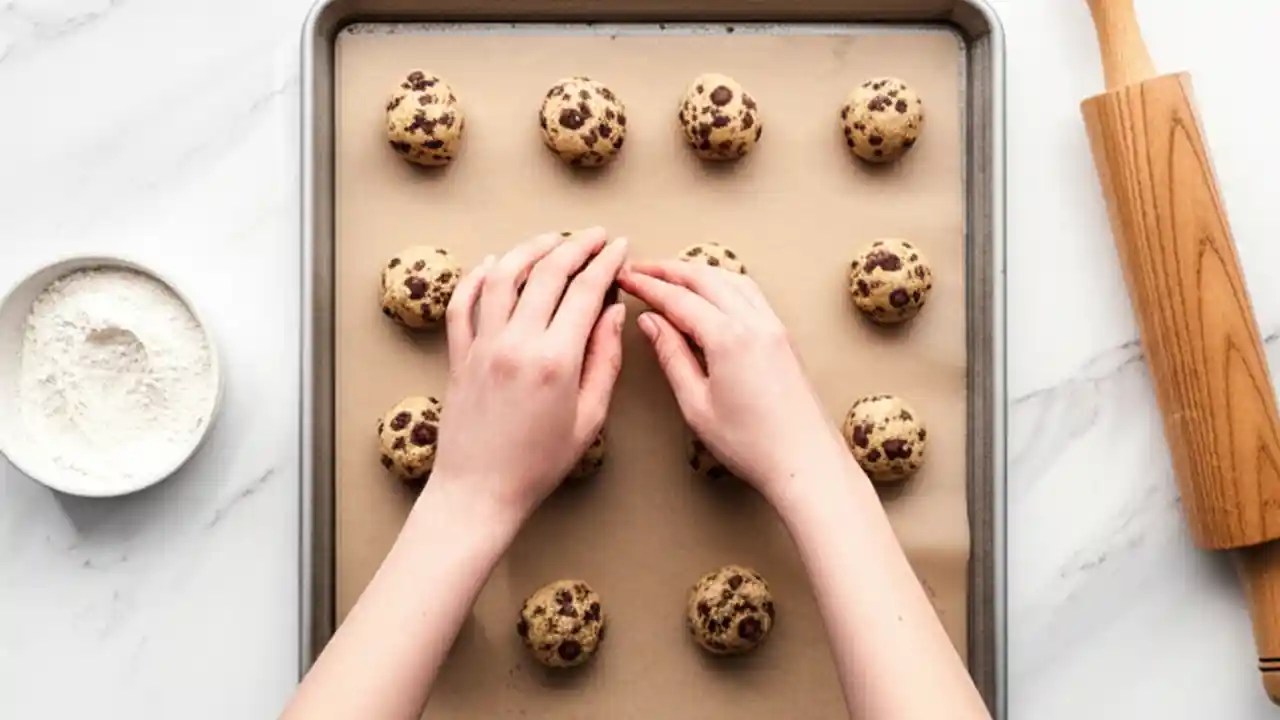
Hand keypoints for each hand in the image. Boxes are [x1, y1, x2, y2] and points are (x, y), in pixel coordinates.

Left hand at [431, 228, 627, 520]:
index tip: (620, 246)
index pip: (585, 291)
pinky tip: (495, 263)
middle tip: (595, 236)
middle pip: (548, 273)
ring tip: (552, 240)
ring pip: (503, 276)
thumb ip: (604, 361)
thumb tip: (613, 313)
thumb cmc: (539, 464)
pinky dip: (478, 276)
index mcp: (555, 360)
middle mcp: (516, 343)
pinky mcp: (459, 355)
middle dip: (576, 246)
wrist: (479, 492)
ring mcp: (482, 345)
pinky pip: (464, 303)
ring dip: (530, 249)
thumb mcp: (589, 418)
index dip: (606, 262)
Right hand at [619, 260, 849, 501]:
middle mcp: (755, 323)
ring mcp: (774, 327)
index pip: (679, 298)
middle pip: (705, 278)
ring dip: (699, 272)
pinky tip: (712, 293)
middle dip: (669, 269)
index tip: (626, 277)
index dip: (648, 285)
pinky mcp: (783, 337)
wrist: (805, 462)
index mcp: (729, 338)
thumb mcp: (696, 405)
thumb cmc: (752, 444)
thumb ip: (671, 356)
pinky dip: (724, 284)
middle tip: (641, 269)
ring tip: (672, 276)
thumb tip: (650, 322)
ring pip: (732, 279)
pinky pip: (751, 294)